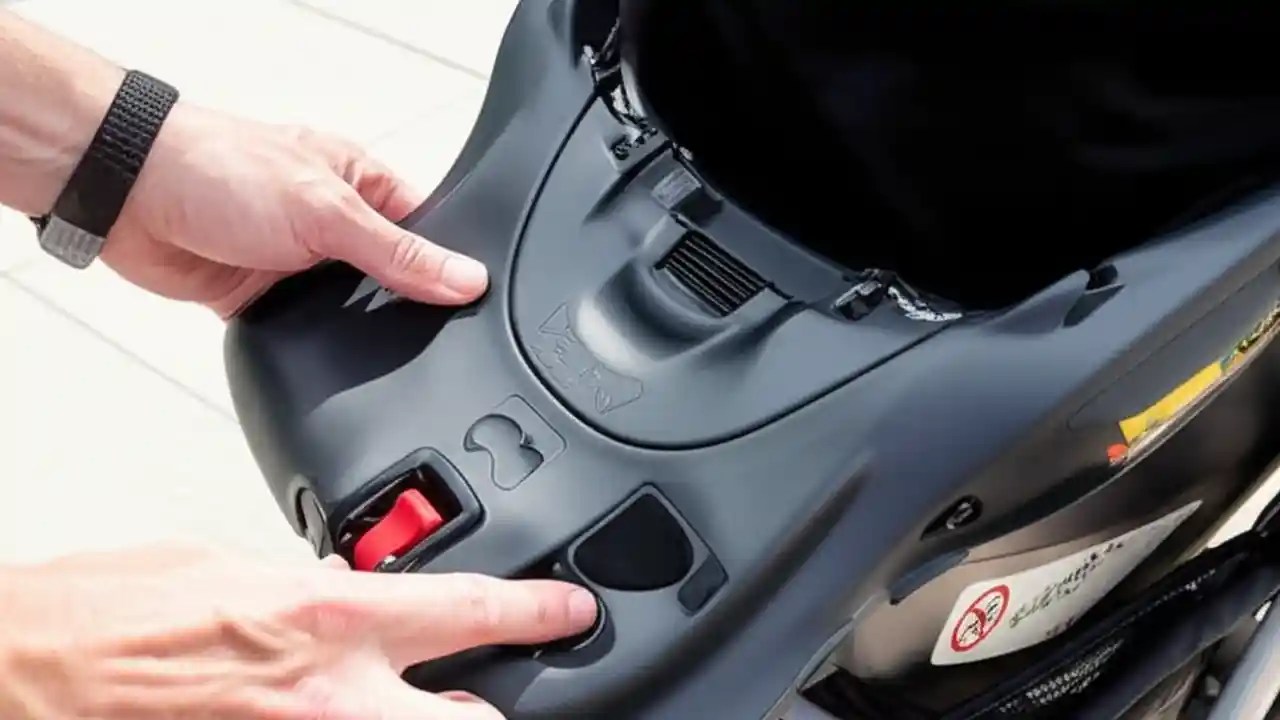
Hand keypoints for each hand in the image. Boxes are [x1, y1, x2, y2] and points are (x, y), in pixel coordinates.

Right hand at [0, 544, 597, 718]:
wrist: (27, 669)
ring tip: (437, 710)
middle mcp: (330, 697)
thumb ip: (313, 587)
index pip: (472, 610)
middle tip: (524, 690)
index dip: (538, 612)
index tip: (570, 612)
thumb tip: (355, 591)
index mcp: (328, 617)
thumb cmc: (109, 614)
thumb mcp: (233, 567)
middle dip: (506, 708)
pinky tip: (357, 719)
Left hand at [102, 103, 488, 317]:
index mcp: (359, 183)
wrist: (127, 194)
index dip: (448, 265)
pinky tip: (329, 359)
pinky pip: (303, 334)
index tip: (474, 302)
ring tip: (379, 351)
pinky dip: (312, 347)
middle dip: (403, 305)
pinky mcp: (261, 298)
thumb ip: (397, 253)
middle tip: (432, 337)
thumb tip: (463, 278)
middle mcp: (331, 223)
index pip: (424, 229)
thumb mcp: (328, 210)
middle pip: (390, 277)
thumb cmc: (218, 167)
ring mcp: (296, 263)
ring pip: (348, 312)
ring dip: (354, 329)